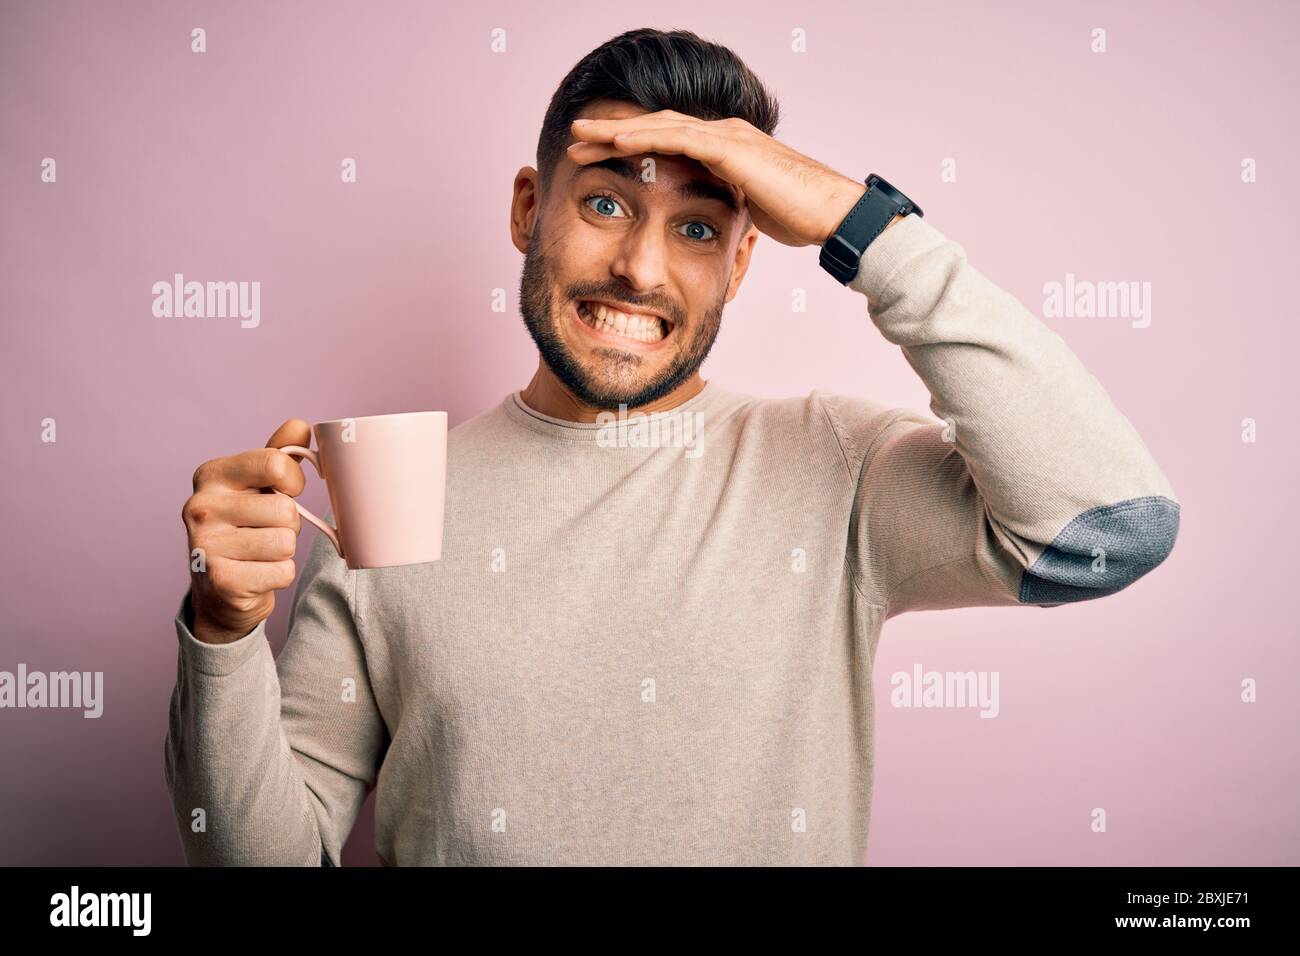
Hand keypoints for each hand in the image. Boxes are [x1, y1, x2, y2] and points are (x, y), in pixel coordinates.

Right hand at [181, 419, 311, 643]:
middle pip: (286, 510)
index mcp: (211, 474)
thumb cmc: (246, 528)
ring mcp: (206, 544)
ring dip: (283, 552)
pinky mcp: (220, 580)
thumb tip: (300, 425)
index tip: (284, 491)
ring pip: (286, 542)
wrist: (220, 591)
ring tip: (259, 553)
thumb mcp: (258, 486)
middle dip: (288, 525)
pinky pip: (283, 571)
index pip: (276, 463)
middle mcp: (200, 506)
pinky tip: (256, 574)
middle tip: (263, 532)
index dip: (293, 481)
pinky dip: (278, 576)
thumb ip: (279, 455)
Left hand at [567, 110, 868, 247]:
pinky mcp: (730, 149)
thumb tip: (713, 218)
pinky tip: (617, 140)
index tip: (596, 157)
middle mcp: (722, 134)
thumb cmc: (800, 217)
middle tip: (575, 137)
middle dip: (613, 131)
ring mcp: (727, 137)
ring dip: (617, 129)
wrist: (832, 214)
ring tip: (581, 135)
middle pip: (655, 126)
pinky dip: (645, 136)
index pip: (667, 141)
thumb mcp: (751, 209)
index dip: (629, 146)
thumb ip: (727, 204)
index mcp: (725, 149)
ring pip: (659, 125)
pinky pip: (679, 137)